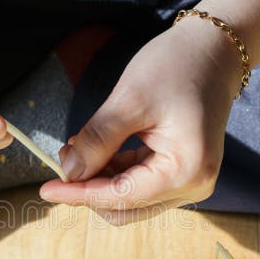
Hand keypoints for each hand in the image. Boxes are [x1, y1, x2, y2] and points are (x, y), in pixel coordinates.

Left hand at [39, 17, 240, 223]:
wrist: (213, 50)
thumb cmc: (177, 66)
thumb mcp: (130, 100)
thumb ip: (98, 140)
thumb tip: (69, 173)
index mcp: (186, 170)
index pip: (122, 197)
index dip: (80, 194)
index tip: (45, 189)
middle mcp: (193, 186)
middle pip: (125, 208)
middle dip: (89, 188)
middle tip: (64, 158)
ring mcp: (189, 182)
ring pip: (130, 200)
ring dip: (100, 181)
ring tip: (79, 146)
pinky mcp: (182, 174)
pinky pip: (140, 186)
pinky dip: (114, 173)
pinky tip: (98, 150)